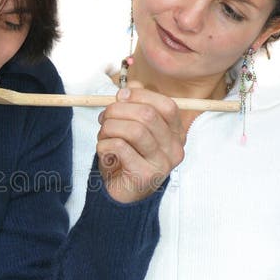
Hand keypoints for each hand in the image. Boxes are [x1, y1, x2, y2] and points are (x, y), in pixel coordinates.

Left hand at [96, 84, 184, 202]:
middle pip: (148, 115)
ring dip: (110, 128)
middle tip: (104, 117)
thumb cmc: (128, 157)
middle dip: (119, 110)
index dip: (141, 96)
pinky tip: (103, 149)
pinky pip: (121, 148)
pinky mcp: (145, 175)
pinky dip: (105, 144)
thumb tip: (131, 87)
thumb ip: (135, 105)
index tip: (120, 97)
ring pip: (134, 130)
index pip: (167, 105)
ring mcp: (162, 163)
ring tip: (103, 135)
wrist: (123, 192)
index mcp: (176, 133)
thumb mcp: (133, 127)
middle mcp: (174, 148)